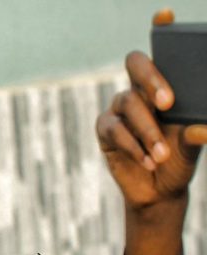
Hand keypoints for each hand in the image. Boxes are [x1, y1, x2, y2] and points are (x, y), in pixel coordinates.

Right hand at [95, 9, 206, 254]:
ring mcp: (119, 108)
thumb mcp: (193, 144)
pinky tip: (148, 160)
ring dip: (147, 131)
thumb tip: (200, 129)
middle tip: (168, 103)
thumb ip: (197, 132)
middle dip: (151, 79)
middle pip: (135, 64)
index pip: (162, 49)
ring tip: (161, 154)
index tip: (166, 16)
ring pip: (128, 104)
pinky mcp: (105, 130)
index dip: (162, 29)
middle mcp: (139, 88)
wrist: (159, 190)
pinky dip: (132, 146)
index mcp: (165, 83)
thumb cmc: (179, 158)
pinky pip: (114, 130)